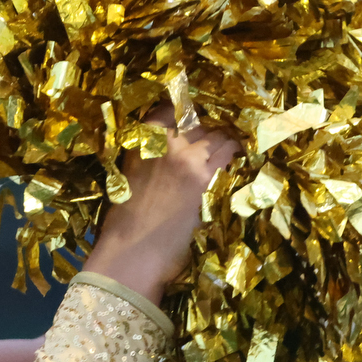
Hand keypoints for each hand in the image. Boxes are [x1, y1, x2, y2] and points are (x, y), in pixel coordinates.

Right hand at [84, 112, 238, 302]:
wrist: (131, 253)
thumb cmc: (124, 222)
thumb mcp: (129, 175)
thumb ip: (150, 154)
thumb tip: (175, 146)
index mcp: (141, 139)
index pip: (170, 108)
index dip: (185, 112)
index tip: (193, 120)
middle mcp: (166, 142)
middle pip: (198, 121)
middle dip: (206, 130)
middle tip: (212, 142)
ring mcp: (188, 158)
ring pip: (219, 136)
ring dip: (224, 143)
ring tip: (227, 152)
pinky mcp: (207, 179)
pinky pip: (229, 155)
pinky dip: (235, 155)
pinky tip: (237, 161)